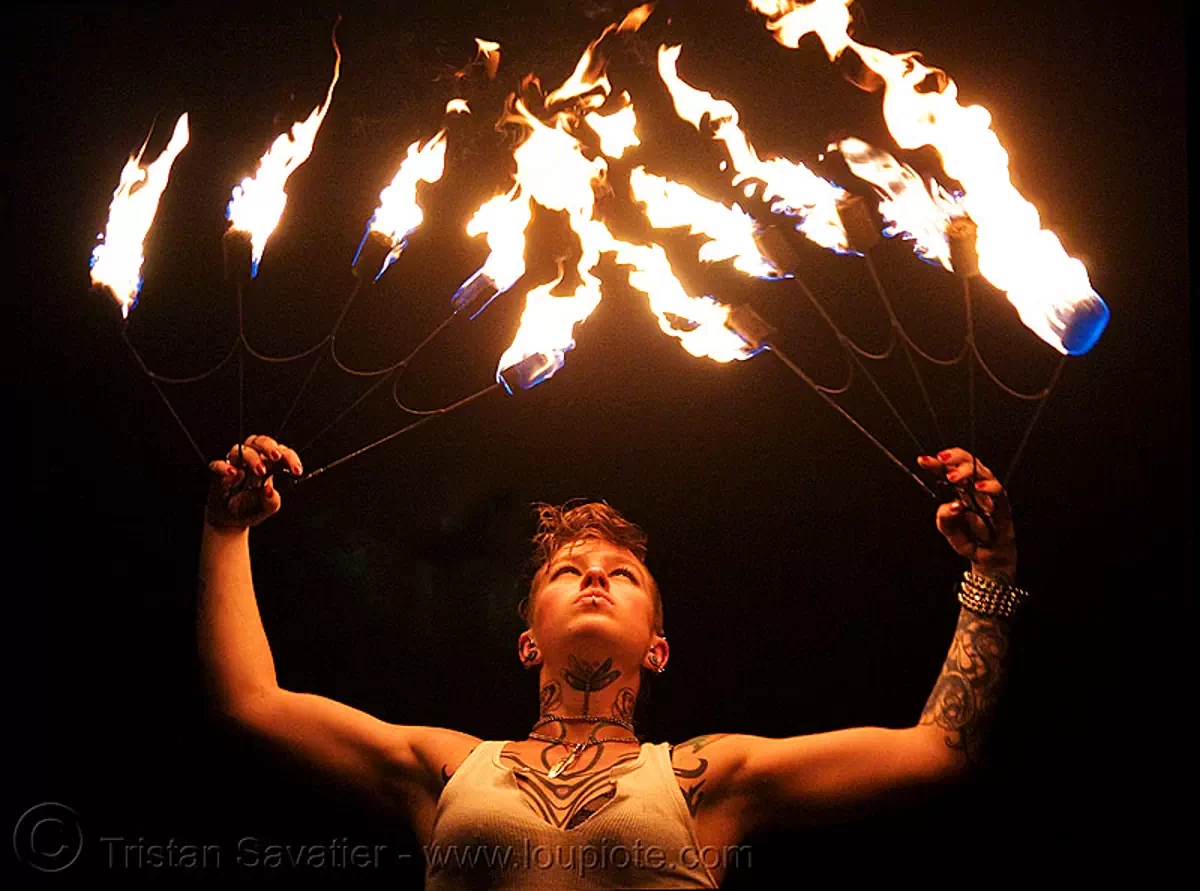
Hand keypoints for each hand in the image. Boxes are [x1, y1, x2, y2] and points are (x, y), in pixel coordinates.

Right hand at [206, 435, 302, 529]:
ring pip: (240, 449)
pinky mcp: (219, 473)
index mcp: (268, 464)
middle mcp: (252, 460)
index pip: (280, 452)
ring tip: (260, 471)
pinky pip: (218, 464)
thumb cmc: (251, 508)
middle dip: (269, 446)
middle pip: (260, 441)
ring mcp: (234, 464)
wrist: (230, 520)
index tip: (297, 471)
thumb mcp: (267, 508)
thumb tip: (269, 491)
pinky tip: (233, 473)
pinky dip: (224, 466)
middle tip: (277, 457)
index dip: (290, 458)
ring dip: (252, 457)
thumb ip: (271, 501)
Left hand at [918, 449, 1015, 578]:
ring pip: (983, 472)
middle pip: (967, 462)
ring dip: (967, 471)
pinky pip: (999, 492)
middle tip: (940, 460)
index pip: (947, 469)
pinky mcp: (1003, 505)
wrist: (988, 556)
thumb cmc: (969, 538)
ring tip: (952, 477)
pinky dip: (990, 488)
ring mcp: (989, 494)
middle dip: (954, 458)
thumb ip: (945, 518)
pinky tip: (979, 488)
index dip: (935, 463)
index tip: (922, 460)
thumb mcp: (948, 529)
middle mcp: (974, 487)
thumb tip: (954, 506)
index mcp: (959, 488)